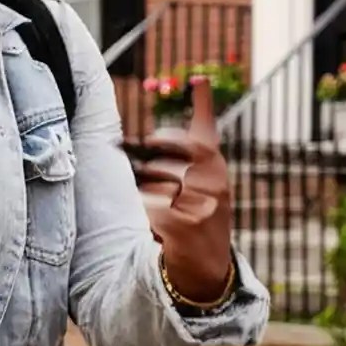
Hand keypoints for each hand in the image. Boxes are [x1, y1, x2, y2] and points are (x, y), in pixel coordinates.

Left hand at [127, 77, 232, 299]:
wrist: (209, 266)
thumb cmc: (200, 213)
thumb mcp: (204, 178)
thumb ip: (195, 142)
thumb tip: (186, 94)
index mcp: (216, 168)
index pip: (206, 133)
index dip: (202, 105)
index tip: (197, 79)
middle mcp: (214, 183)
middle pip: (169, 154)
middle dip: (146, 151)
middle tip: (128, 148)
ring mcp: (202, 206)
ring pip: (155, 181)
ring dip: (145, 186)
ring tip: (151, 194)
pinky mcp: (185, 227)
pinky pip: (151, 206)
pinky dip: (149, 211)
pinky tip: (159, 223)